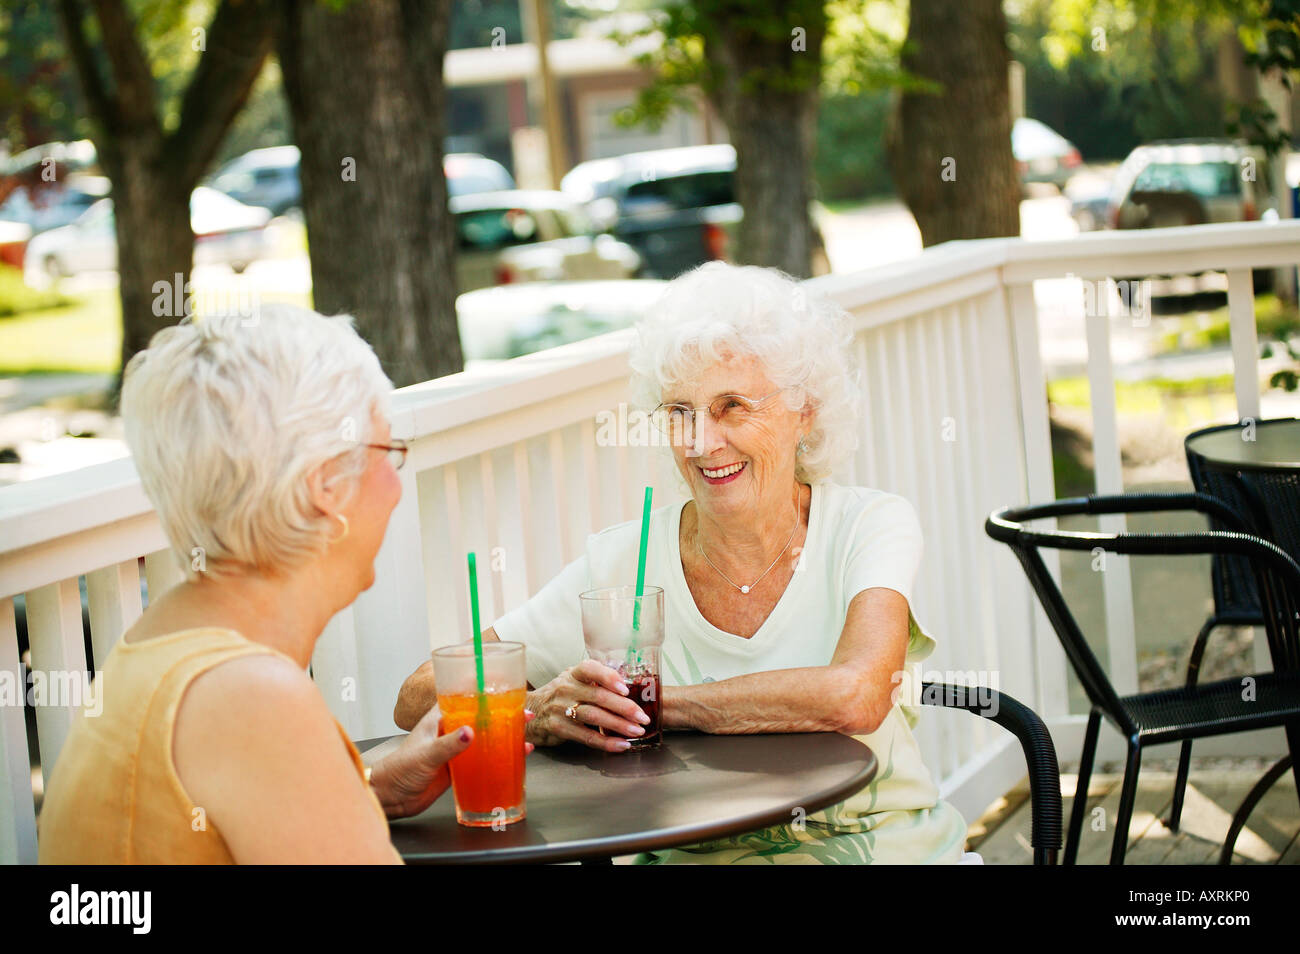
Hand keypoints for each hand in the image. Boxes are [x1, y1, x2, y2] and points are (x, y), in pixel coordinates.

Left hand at [370, 708, 535, 818]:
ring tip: (525, 739)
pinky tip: (511, 761)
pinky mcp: (458, 768)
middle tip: (524, 714)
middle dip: (503, 715)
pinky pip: (482, 760)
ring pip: (485, 739)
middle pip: (481, 718)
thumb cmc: (399, 770)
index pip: (465, 697)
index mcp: (439, 719)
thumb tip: (469, 733)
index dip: (485, 692)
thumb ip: (447, 745)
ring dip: (504, 737)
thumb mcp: (425, 755)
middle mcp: (449, 730)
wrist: (391, 797)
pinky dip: (497, 758)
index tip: (506, 689)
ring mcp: (455, 749)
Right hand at [526, 660, 650, 752]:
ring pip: (594, 717)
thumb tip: (629, 685)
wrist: (531, 711)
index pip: (591, 669)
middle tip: (642, 717)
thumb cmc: (561, 695)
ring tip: (637, 731)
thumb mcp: (574, 680)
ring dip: (619, 725)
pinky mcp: (559, 728)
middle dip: (624, 708)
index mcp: (573, 674)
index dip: (609, 678)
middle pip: (599, 697)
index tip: (626, 688)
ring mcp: (560, 709)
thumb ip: (597, 681)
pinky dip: (606, 742)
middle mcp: (566, 688)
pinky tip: (621, 745)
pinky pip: (586, 736)